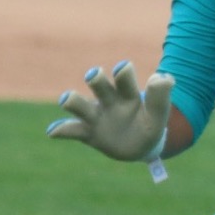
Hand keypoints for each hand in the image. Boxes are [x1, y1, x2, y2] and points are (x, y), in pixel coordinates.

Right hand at [47, 60, 173, 162]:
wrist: (142, 144)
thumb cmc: (150, 124)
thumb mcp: (159, 115)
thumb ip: (160, 98)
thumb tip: (162, 77)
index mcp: (127, 93)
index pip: (123, 76)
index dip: (123, 72)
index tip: (123, 70)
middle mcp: (109, 100)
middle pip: (99, 85)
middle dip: (96, 79)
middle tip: (94, 75)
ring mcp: (97, 116)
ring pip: (81, 105)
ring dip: (73, 100)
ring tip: (67, 99)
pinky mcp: (89, 133)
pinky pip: (72, 130)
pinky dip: (62, 130)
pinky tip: (52, 131)